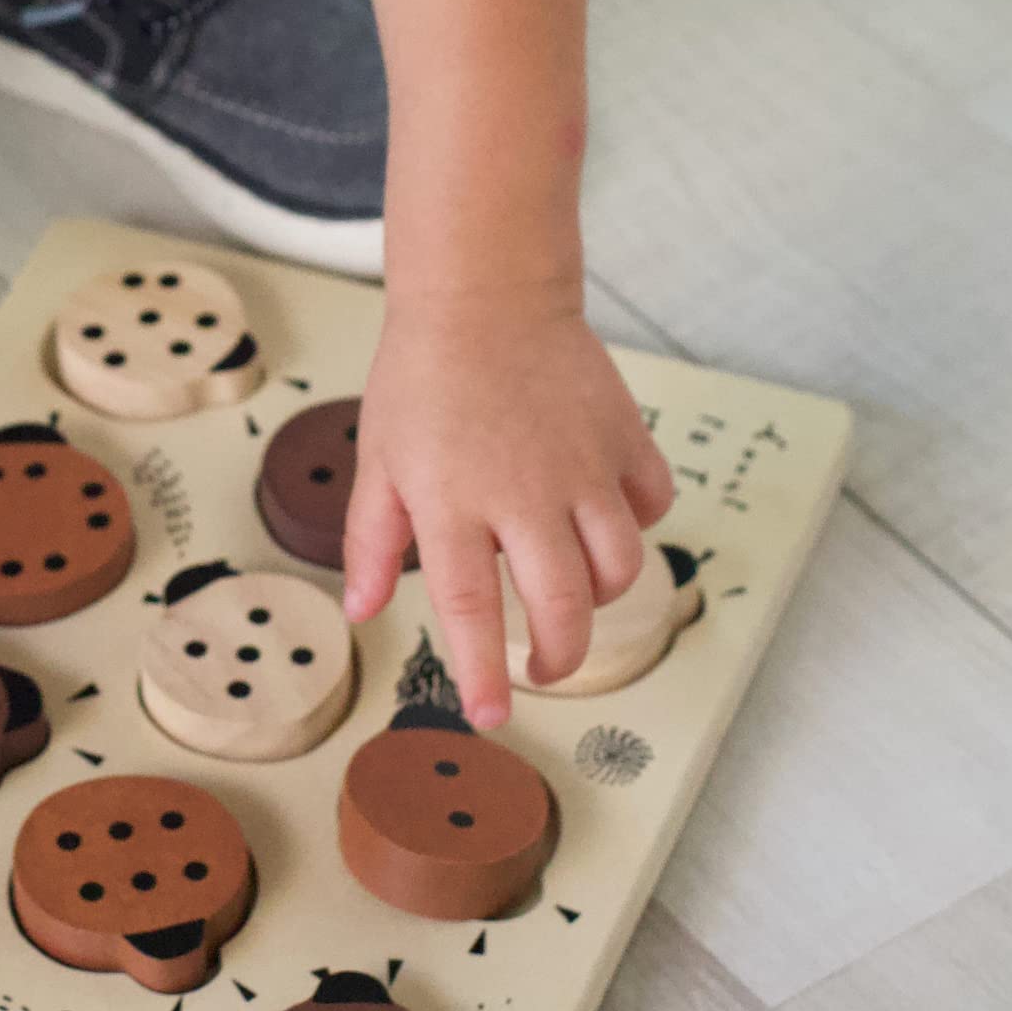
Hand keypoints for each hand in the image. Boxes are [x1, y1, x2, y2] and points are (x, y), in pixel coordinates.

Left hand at [341, 287, 674, 727]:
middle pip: (564, 605)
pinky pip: (650, 506)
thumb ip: (370, 541)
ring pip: (620, 567)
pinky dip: (636, 527)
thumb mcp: (379, 460)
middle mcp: (523, 492)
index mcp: (452, 501)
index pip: (471, 609)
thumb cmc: (422, 377)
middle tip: (544, 667)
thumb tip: (361, 611)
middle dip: (560, 656)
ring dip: (598, 597)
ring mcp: (582, 466)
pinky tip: (603, 521)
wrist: (483, 295)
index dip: (483, 672)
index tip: (492, 715)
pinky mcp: (623, 438)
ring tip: (568, 591)